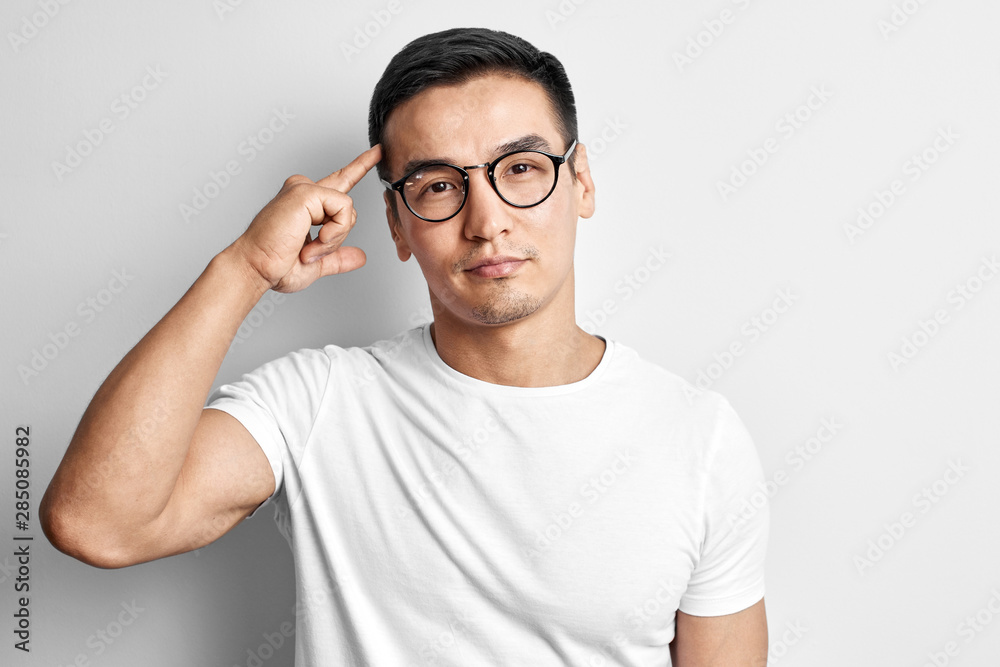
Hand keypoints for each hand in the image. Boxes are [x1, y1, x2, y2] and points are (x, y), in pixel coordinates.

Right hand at [230, 144, 381, 292]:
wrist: (256, 268)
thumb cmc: (275, 265)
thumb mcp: (316, 264)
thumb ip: (338, 257)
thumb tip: (359, 256)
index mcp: (307, 204)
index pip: (339, 180)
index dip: (360, 165)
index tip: (378, 151)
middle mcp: (304, 190)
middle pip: (347, 202)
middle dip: (338, 236)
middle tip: (309, 252)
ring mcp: (304, 188)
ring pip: (347, 210)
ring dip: (334, 237)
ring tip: (308, 248)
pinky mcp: (306, 192)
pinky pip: (344, 209)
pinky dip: (334, 232)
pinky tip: (314, 240)